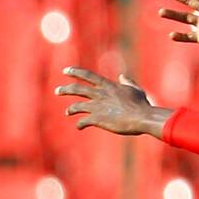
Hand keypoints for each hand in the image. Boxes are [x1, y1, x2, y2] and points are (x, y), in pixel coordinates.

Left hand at [55, 67, 169, 136]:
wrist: (141, 117)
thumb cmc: (140, 104)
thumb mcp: (135, 89)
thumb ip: (128, 82)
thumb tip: (122, 76)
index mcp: (107, 86)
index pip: (88, 76)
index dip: (75, 72)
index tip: (66, 71)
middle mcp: (99, 94)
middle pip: (77, 89)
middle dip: (66, 89)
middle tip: (57, 90)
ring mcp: (96, 107)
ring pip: (77, 106)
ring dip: (71, 109)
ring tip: (67, 111)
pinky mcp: (96, 119)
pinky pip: (82, 121)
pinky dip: (80, 124)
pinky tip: (79, 126)